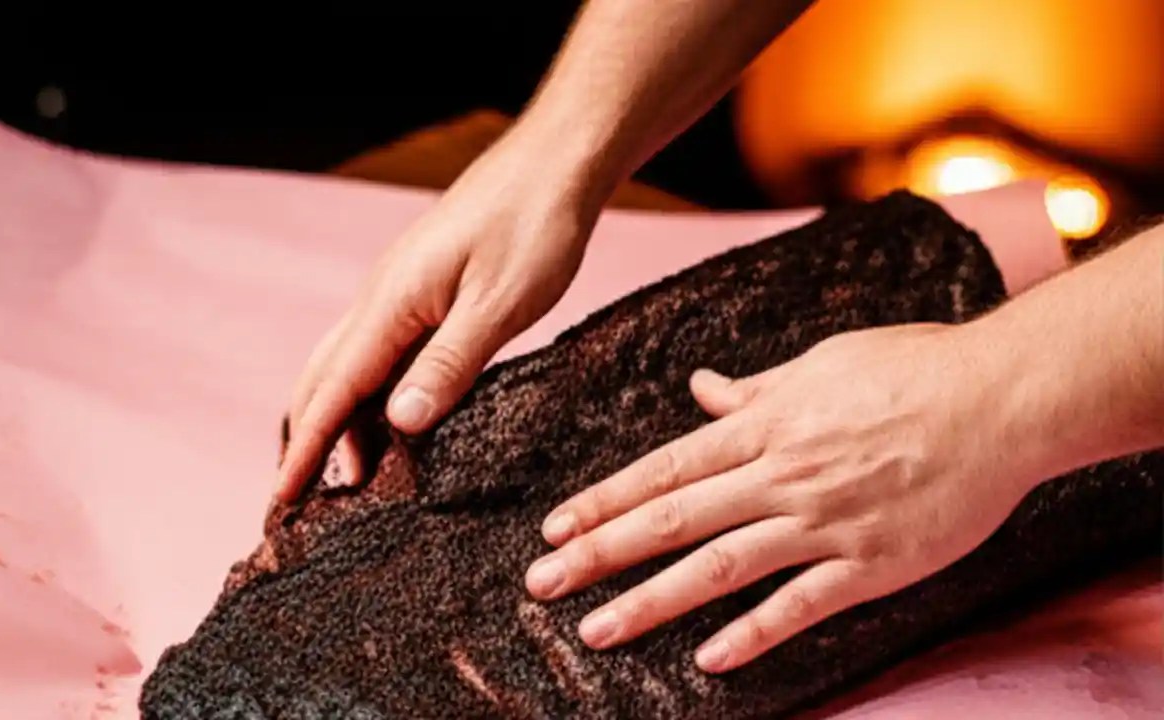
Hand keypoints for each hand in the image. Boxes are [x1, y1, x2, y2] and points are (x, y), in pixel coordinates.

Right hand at [276, 132, 598, 500]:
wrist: (554, 164)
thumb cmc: (533, 227)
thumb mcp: (499, 305)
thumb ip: (449, 365)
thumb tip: (396, 424)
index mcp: (392, 303)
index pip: (335, 390)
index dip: (309, 448)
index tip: (283, 497)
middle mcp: (382, 298)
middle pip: (325, 378)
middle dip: (309, 440)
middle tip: (305, 500)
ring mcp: (400, 293)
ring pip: (349, 365)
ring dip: (339, 419)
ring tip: (346, 476)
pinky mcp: (422, 291)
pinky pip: (381, 352)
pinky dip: (371, 394)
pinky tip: (389, 420)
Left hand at [525, 323, 1043, 672]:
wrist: (1002, 396)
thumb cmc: (910, 368)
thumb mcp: (818, 366)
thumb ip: (753, 392)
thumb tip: (701, 390)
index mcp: (764, 428)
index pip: (662, 469)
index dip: (603, 501)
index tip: (554, 527)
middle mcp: (780, 476)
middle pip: (671, 520)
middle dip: (599, 554)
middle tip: (542, 583)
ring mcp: (823, 522)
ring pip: (718, 567)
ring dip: (651, 601)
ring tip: (598, 629)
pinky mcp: (870, 563)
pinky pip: (800, 605)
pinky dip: (752, 633)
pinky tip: (707, 660)